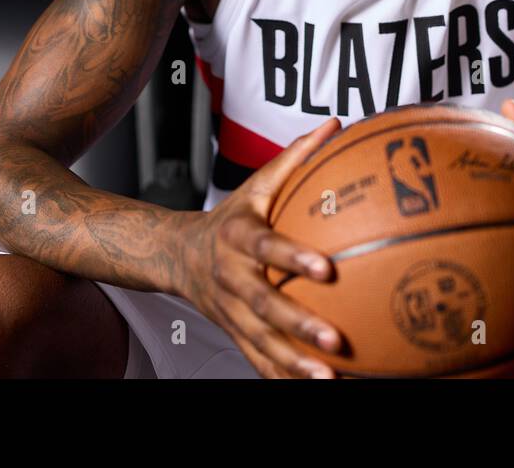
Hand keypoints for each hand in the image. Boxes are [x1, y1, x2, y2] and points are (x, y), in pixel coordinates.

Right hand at [177, 117, 345, 377]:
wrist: (177, 254)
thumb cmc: (231, 218)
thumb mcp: (257, 184)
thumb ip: (296, 157)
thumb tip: (336, 124)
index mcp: (239, 238)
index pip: (267, 247)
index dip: (293, 258)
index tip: (326, 269)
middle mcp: (232, 278)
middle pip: (263, 305)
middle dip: (298, 323)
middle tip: (334, 338)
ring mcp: (231, 312)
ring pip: (261, 342)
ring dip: (294, 363)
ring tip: (329, 379)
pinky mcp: (235, 335)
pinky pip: (259, 361)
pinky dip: (283, 378)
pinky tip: (318, 388)